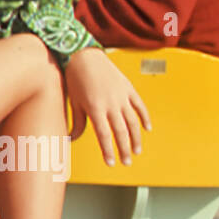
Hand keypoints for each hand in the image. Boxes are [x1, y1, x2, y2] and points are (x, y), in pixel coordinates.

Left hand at [63, 49, 151, 166]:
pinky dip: (145, 117)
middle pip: (121, 132)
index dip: (108, 151)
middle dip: (124, 149)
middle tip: (126, 162)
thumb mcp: (74, 102)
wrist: (83, 55)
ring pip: (133, 121)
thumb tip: (71, 140)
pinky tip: (147, 129)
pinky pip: (140, 105)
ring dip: (136, 138)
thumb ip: (77, 123)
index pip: (104, 135)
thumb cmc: (75, 79)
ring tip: (136, 151)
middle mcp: (111, 103)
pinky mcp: (128, 88)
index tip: (111, 163)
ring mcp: (122, 95)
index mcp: (95, 108)